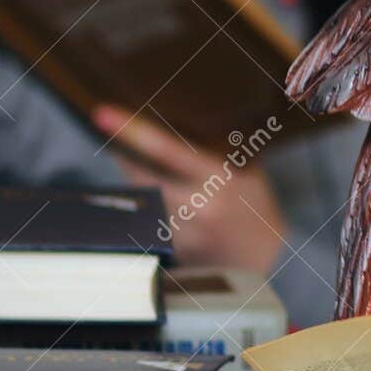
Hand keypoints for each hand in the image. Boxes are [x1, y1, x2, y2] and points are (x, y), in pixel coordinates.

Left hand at [94, 105, 286, 273]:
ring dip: (140, 190)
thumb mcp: (245, 171)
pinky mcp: (175, 253)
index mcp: (220, 178)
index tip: (102, 114)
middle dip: (128, 162)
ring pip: (143, 204)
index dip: (133, 131)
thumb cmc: (254, 205)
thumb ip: (211, 155)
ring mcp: (186, 234)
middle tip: (119, 146)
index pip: (167, 149)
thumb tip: (164, 129)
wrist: (268, 256)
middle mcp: (200, 207)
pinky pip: (150, 226)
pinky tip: (164, 212)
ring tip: (154, 183)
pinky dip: (149, 215)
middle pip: (142, 178)